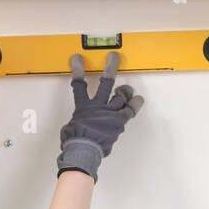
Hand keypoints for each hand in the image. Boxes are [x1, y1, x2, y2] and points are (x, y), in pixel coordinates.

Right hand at [57, 51, 144, 181]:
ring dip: (124, 92)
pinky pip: (130, 110)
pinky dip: (135, 104)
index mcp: (83, 106)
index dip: (78, 70)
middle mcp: (98, 106)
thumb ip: (76, 122)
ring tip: (126, 90)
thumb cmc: (75, 142)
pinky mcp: (120, 121)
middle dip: (110, 68)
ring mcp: (110, 113)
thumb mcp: (69, 129)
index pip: (79, 84)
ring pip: (121, 96)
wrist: (84, 150)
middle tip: (113, 57)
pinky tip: (139, 100)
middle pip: (106, 82)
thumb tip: (75, 125)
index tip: (78, 59)